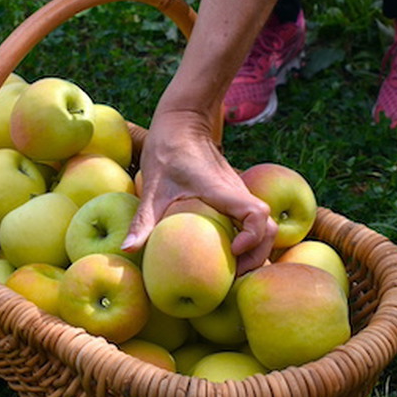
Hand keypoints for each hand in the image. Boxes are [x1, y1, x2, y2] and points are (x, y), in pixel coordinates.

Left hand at [121, 108, 276, 272]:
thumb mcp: (152, 187)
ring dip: (255, 249)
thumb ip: (143, 220)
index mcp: (223, 191)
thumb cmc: (167, 150)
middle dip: (257, 255)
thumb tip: (127, 250)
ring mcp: (239, 195)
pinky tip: (226, 253)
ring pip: (265, 226)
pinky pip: (252, 222)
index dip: (252, 237)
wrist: (183, 122)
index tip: (232, 250)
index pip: (257, 214)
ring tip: (232, 269)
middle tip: (233, 275)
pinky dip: (248, 240)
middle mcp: (237, 193)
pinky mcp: (235, 196)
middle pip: (269, 229)